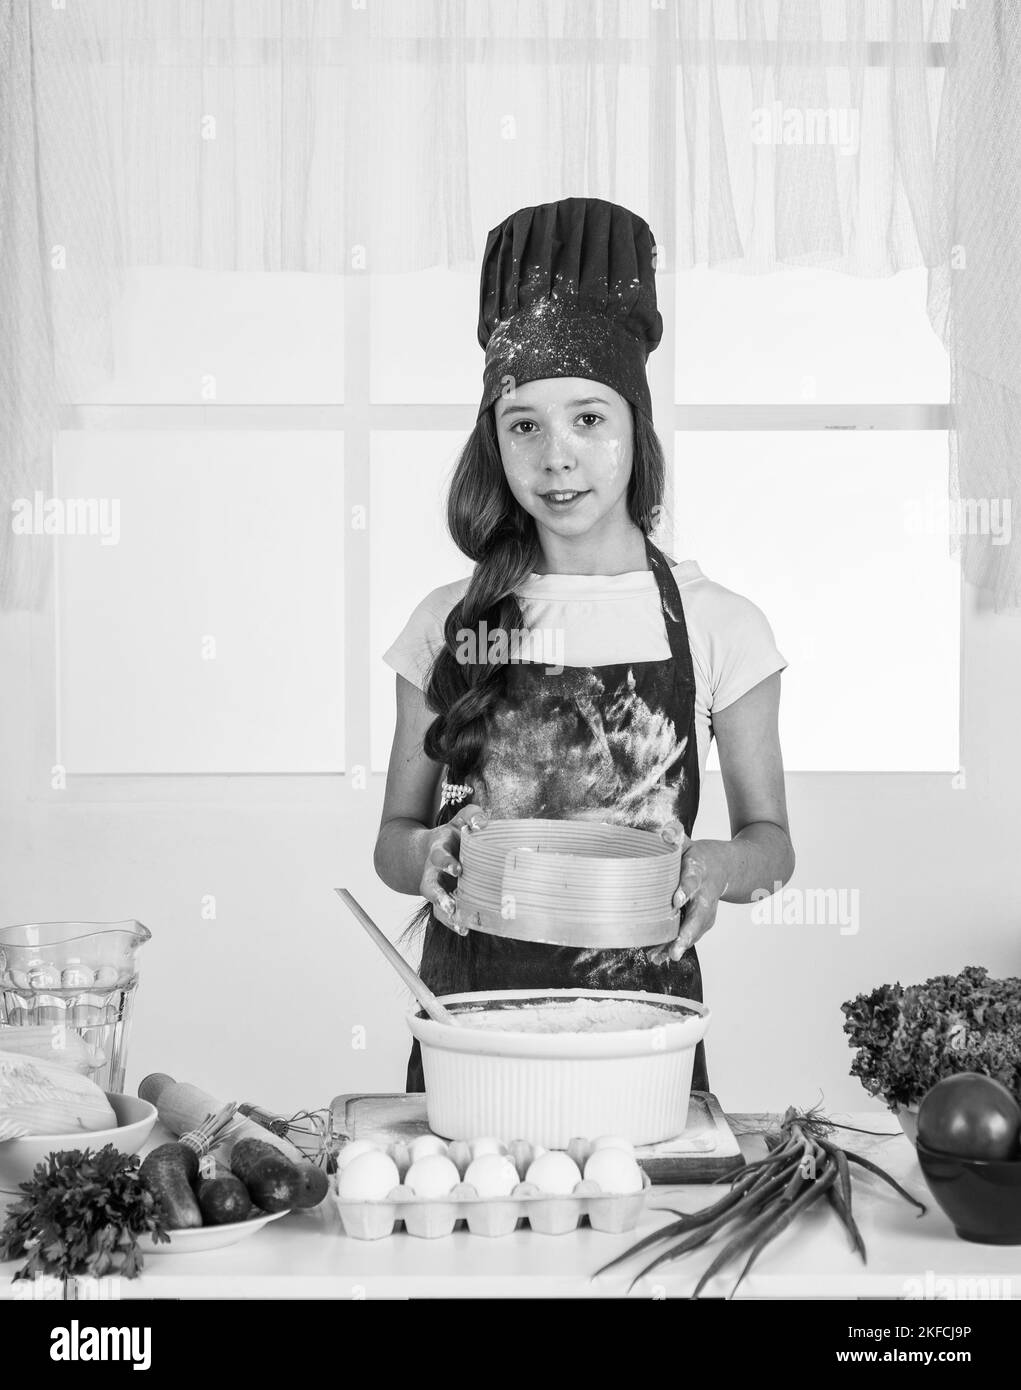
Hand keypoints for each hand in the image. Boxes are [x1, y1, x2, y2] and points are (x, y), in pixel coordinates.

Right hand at [418, 803, 488, 934]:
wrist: (425, 851)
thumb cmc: (450, 835)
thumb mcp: (459, 820)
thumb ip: (471, 815)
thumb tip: (483, 822)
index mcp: (437, 852)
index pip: (439, 857)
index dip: (447, 863)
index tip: (457, 869)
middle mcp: (433, 873)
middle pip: (430, 887)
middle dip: (440, 896)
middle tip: (451, 905)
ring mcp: (436, 889)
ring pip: (435, 905)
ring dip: (446, 915)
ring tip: (460, 925)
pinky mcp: (442, 900)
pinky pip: (443, 915)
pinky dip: (453, 923)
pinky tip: (465, 929)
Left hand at [648, 827, 729, 965]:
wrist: (728, 868)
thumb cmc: (699, 855)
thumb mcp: (688, 842)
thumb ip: (676, 836)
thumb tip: (666, 830)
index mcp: (699, 871)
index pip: (692, 880)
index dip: (685, 890)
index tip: (675, 900)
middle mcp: (705, 894)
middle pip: (698, 916)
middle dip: (687, 933)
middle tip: (676, 949)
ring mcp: (706, 911)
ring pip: (694, 931)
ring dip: (679, 945)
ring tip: (662, 957)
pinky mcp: (701, 921)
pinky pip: (689, 935)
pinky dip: (675, 947)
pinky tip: (659, 957)